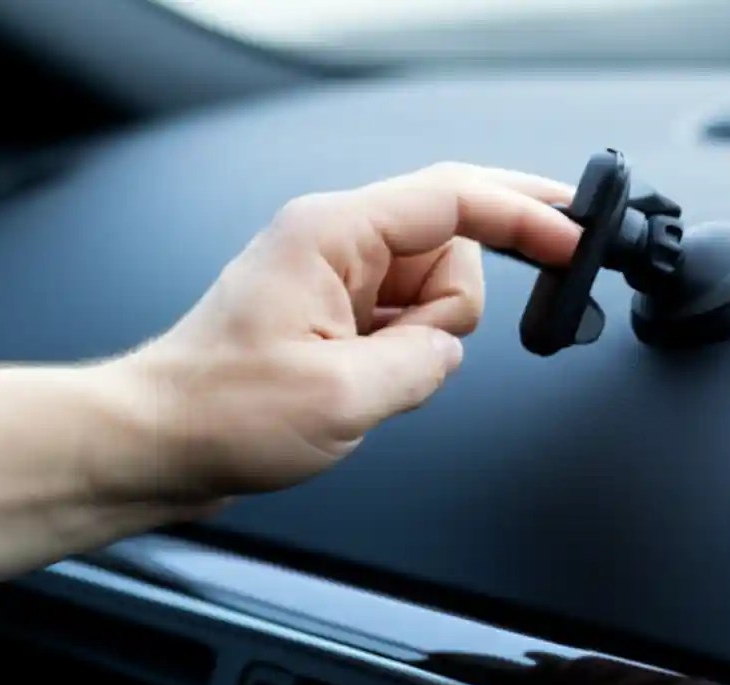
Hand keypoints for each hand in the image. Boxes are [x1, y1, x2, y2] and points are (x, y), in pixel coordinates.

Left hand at [109, 162, 579, 496]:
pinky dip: (397, 354)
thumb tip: (446, 349)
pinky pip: (397, 321)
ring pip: (426, 291)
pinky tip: (353, 385)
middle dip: (448, 310)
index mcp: (332, 234)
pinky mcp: (326, 313)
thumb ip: (423, 362)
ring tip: (359, 382)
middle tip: (399, 361)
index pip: (454, 197)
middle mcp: (330, 242)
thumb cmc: (217, 411)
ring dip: (417, 342)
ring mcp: (328, 277)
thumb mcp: (343, 398)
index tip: (574, 237)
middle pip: (447, 248)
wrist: (156, 442)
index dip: (525, 214)